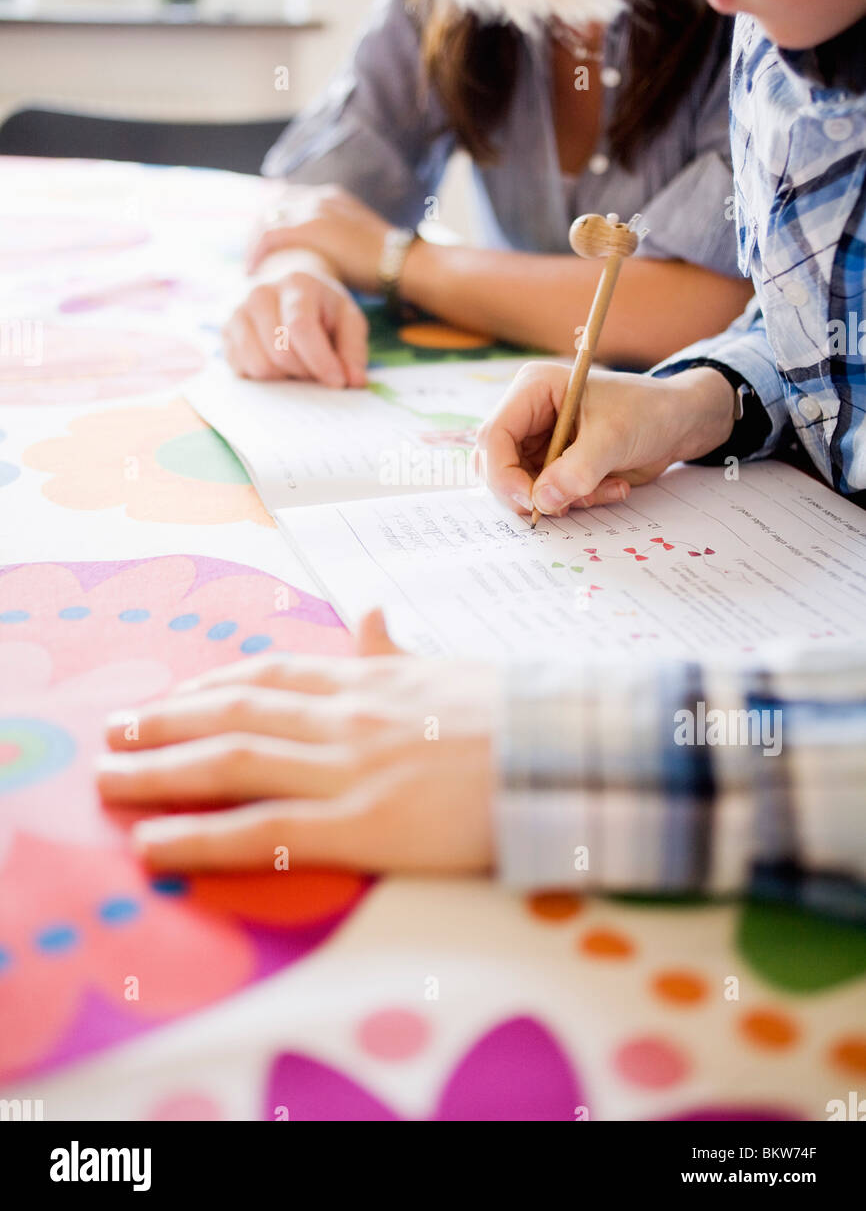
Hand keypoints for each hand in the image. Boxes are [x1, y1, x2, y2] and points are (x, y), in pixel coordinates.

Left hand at [97, 611, 497, 873]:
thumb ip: (397, 652)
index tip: (177, 696)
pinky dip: (200, 836)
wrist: (575, 753)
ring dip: (160, 769)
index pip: (274, 673)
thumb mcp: (453, 669)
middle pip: (235, 712)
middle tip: (115, 732)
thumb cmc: (525, 715)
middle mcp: (347, 715)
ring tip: (109, 777)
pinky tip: (155, 843)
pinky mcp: (360, 824)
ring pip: (231, 762)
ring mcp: (349, 768)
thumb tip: (366, 614)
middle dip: (167, 721)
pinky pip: (263, 831)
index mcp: (372, 679)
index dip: (214, 684)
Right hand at [222, 254, 368, 386]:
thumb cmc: (322, 308)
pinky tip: (279, 364)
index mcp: (295, 283)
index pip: (300, 328)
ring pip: (260, 366)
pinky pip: (244, 371)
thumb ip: (353, 350)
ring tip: (299, 365)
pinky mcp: (225, 333)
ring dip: (285, 377)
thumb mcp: (348, 319)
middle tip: (318, 370)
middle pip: (280, 352)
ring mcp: (236, 312)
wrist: (287, 289)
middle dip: (305, 372)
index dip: (320, 361)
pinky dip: (266, 377)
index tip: (338, 382)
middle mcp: (259, 293)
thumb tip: (354, 382)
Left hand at [248, 184, 390, 291]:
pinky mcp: (308, 227)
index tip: (266, 248)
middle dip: (258, 232)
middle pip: (273, 206)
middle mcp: (320, 196)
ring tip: (250, 267)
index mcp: (333, 196)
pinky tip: (252, 271)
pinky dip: (256, 252)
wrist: (403, 264)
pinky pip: (268, 235)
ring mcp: (313, 209)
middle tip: (251, 259)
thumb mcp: (359, 245)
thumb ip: (339, 244)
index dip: (273, 223)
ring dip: (253, 243)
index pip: (289, 202)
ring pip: (265, 220)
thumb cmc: (387, 265)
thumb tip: (329, 262)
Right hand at [476, 362, 735, 514]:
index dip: (503, 474)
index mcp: (533, 390)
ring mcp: (540, 441)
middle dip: (529, 492)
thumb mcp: (614, 438)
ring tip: (600, 489)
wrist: (680, 423)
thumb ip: (576, 470)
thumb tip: (542, 500)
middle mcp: (529, 415)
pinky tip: (612, 487)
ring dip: (560, 499)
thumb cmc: (648, 412)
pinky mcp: (555, 464)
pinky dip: (577, 501)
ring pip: (522, 486)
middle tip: (563, 505)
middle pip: (498, 465)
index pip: (495, 436)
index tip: (530, 501)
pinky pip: (549, 495)